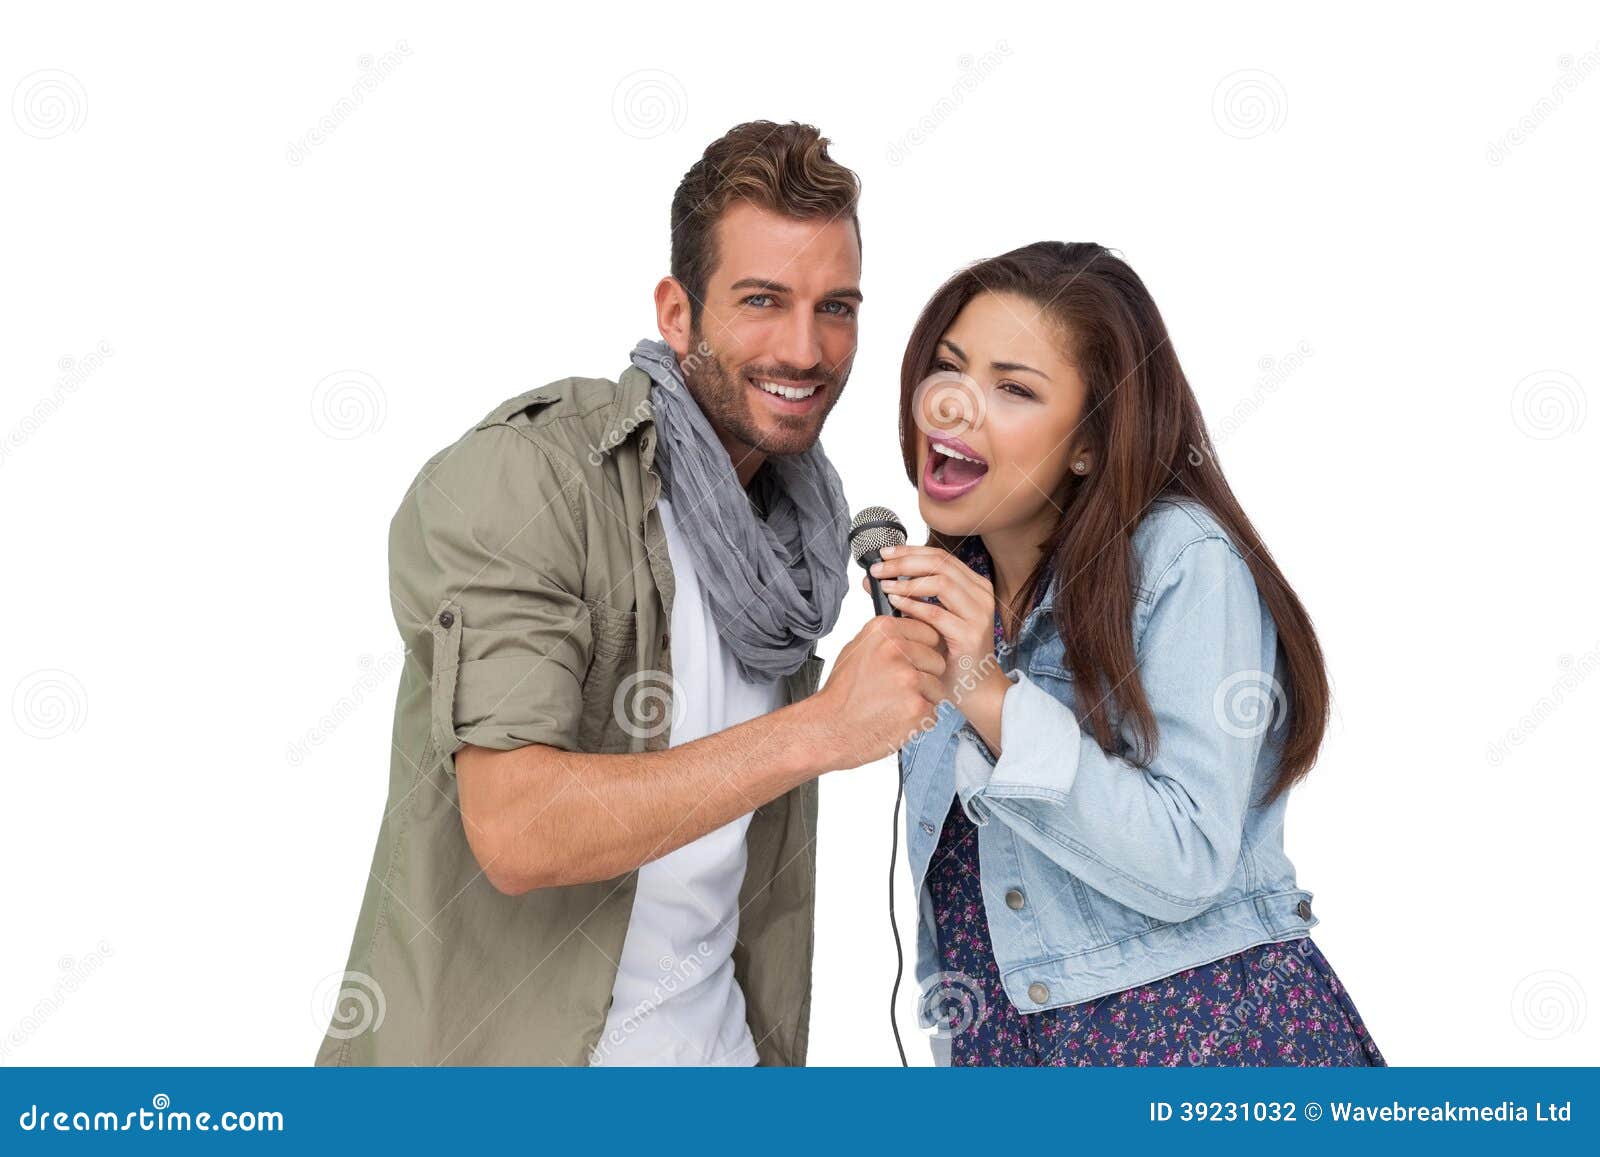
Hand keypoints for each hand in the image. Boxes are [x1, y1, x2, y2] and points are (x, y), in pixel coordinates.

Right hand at [807, 614, 946, 770]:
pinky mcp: (917, 706)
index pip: (929, 633)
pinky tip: (897, 718)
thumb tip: (912, 632)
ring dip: (924, 698)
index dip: (923, 651)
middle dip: (925, 676)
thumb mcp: (857, 650)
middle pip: (937, 660)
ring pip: (938, 687)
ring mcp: (908, 679)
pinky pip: (934, 710)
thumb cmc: (841, 693)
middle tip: (900, 689)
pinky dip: (920, 718)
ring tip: (896, 705)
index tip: (913, 662)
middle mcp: (897, 650)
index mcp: (883, 631)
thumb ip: (887, 638)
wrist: (829, 729)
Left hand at [865, 545, 998, 703]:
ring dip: (908, 581)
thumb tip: (871, 579)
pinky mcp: (970, 635)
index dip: (910, 551)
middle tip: (878, 568)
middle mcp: (981, 595)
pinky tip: (895, 602)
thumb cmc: (950, 653)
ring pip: (941, 582)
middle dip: (905, 562)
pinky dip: (913, 605)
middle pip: (940, 563)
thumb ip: (905, 596)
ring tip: (884, 585)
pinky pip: (937, 614)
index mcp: (975, 585)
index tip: (884, 552)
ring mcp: (979, 614)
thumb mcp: (927, 619)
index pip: (941, 556)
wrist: (974, 688)